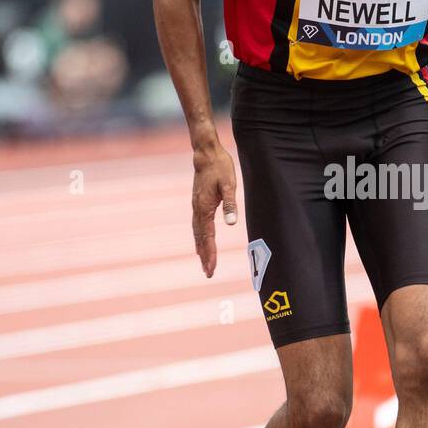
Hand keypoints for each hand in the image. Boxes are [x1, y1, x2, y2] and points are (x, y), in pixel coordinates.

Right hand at [191, 143, 237, 276]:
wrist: (205, 154)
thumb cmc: (220, 167)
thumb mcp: (230, 184)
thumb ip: (230, 204)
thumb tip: (231, 223)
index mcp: (205, 207)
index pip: (208, 236)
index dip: (210, 253)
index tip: (211, 267)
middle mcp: (197, 210)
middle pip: (200, 238)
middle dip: (204, 256)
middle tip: (208, 273)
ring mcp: (196, 206)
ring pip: (197, 233)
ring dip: (201, 249)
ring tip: (204, 263)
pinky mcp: (198, 203)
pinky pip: (197, 226)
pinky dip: (199, 238)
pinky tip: (201, 244)